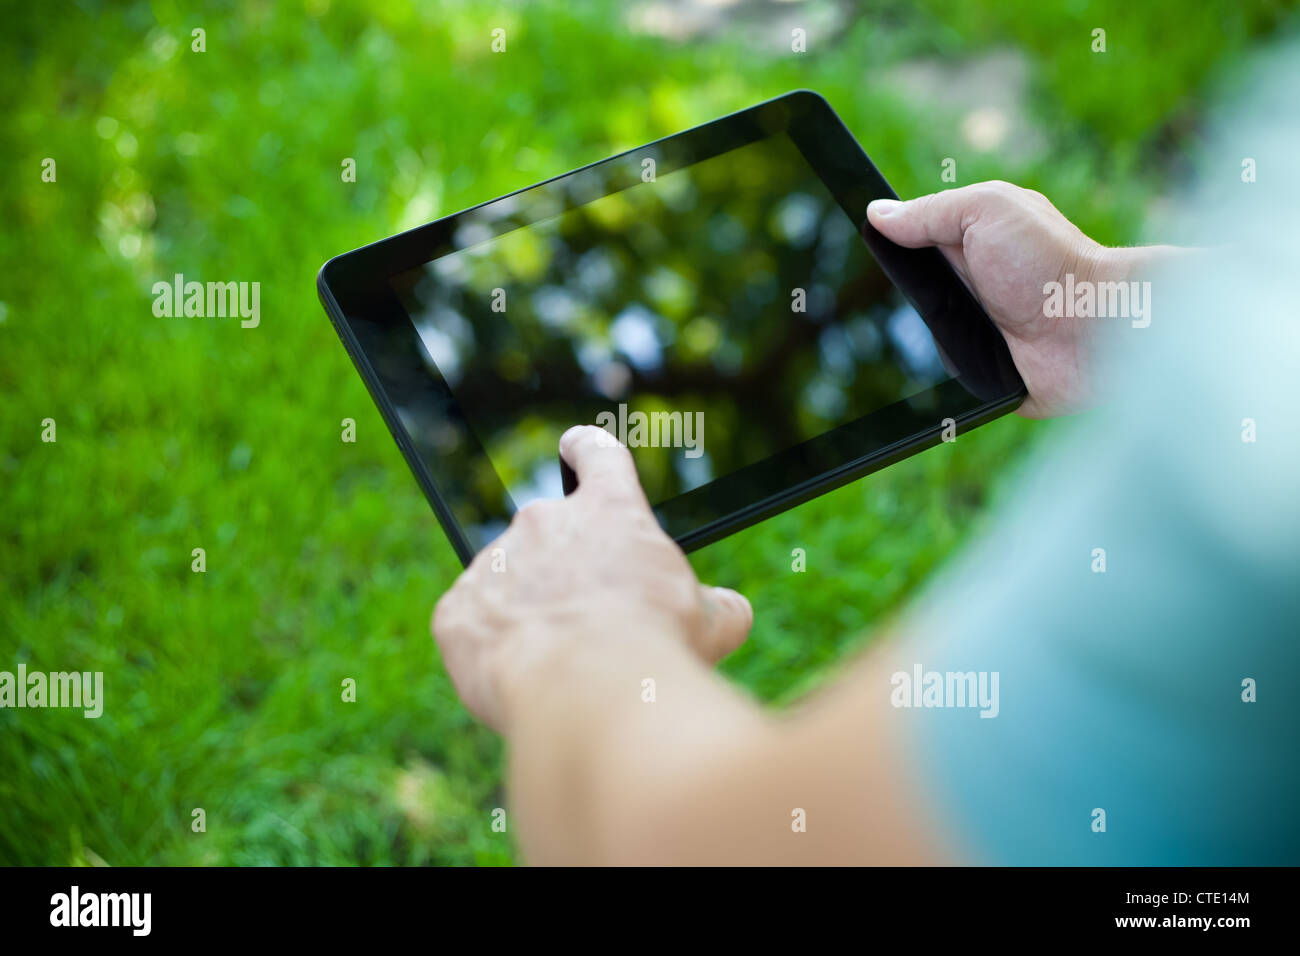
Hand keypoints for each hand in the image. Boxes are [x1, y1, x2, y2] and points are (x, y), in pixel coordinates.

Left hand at [431, 425, 752, 730]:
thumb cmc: (654, 648)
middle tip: (587, 624)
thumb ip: (718, 604)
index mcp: (610, 511)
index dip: (586, 452)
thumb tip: (726, 609)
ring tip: (557, 665)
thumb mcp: (711, 623)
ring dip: (527, 613)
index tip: (576, 450)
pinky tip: (518, 676)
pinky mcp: (457, 611)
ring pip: (508, 584)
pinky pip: (471, 626)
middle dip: (562, 571)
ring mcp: (494, 563)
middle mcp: (544, 521)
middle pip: (548, 534)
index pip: (596, 455)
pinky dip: (491, 649)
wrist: (586, 691)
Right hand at [868, 181, 1132, 417]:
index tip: (867, 240)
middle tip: (929, 289)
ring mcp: (982, 332)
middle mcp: (976, 287)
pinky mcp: (988, 375)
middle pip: (914, 294)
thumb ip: (930, 212)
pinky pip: (947, 380)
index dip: (891, 244)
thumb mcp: (986, 211)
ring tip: (963, 325)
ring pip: (928, 339)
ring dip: (935, 336)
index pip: (915, 243)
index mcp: (974, 244)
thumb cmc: (1051, 262)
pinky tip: (968, 358)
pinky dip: (949, 373)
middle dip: (910, 293)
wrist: (1098, 330)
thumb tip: (876, 213)